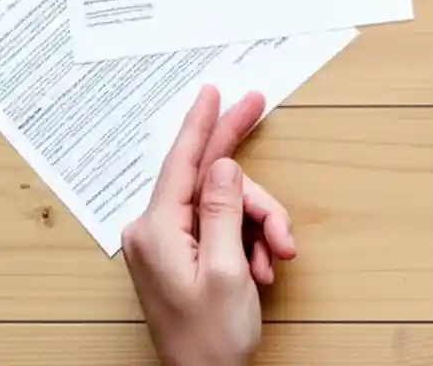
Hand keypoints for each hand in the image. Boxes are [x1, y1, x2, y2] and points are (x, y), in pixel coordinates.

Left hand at [122, 86, 297, 365]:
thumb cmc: (211, 338)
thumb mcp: (227, 269)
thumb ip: (224, 210)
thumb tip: (223, 167)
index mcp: (159, 230)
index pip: (182, 161)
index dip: (203, 124)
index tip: (214, 92)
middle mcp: (156, 231)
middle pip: (211, 182)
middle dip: (253, 187)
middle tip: (260, 114)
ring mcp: (167, 245)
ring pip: (226, 207)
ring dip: (259, 228)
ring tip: (276, 258)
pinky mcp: (181, 257)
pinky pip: (222, 230)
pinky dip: (248, 244)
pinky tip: (261, 268)